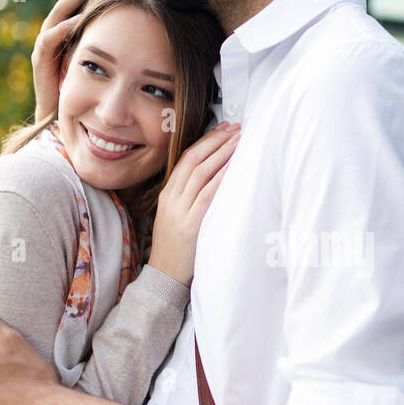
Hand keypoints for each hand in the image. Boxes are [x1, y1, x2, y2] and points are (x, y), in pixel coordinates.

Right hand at [31, 0, 125, 120]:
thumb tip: (155, 21)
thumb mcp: (111, 59)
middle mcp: (59, 29)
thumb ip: (121, 40)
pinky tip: (80, 19)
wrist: (66, 121)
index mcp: (75, 25)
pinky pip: (50, 39)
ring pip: (61, 10)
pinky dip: (65, 27)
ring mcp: (48, 43)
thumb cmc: (93, 92)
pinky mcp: (41, 61)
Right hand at [147, 121, 241, 286]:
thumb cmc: (177, 248)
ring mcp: (179, 211)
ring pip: (200, 173)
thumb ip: (190, 197)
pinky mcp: (190, 225)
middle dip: (216, 140)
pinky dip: (220, 178)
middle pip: (193, 160)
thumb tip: (215, 177)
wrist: (164, 276)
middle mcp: (171, 198)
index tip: (222, 128)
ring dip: (221, 153)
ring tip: (239, 140)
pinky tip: (233, 167)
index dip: (206, 141)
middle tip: (235, 128)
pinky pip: (206, 195)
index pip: (186, 159)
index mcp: (168, 194)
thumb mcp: (177, 217)